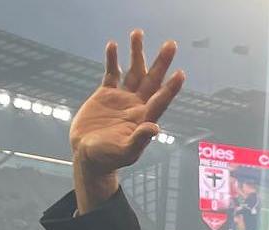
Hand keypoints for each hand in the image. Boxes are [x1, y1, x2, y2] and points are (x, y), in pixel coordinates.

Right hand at [70, 30, 183, 203]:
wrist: (88, 155)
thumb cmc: (108, 158)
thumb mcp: (125, 152)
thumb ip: (140, 140)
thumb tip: (155, 128)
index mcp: (145, 119)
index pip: (161, 99)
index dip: (171, 87)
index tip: (181, 73)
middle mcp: (138, 105)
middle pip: (152, 80)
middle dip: (161, 62)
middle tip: (171, 44)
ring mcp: (122, 99)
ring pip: (133, 72)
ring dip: (137, 53)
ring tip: (138, 33)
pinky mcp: (106, 95)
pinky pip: (111, 73)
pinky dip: (112, 60)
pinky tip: (113, 45)